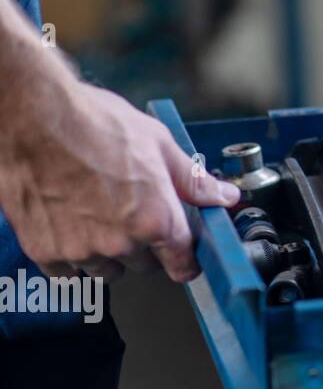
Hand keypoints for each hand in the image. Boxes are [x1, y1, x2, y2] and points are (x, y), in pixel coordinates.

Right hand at [0, 78, 239, 281]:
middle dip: (146, 245)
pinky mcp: (45, 251)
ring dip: (109, 252)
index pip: (182, 263)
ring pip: (108, 270)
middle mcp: (120, 242)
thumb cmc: (93, 123)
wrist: (33, 117)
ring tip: (99, 213)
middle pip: (145, 265)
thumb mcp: (158, 143)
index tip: (185, 258)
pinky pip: (69, 271)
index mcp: (155, 218)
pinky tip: (72, 222)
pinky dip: (72, 254)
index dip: (186, 261)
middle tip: (134, 212)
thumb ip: (192, 180)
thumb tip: (224, 197)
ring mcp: (80, 250)